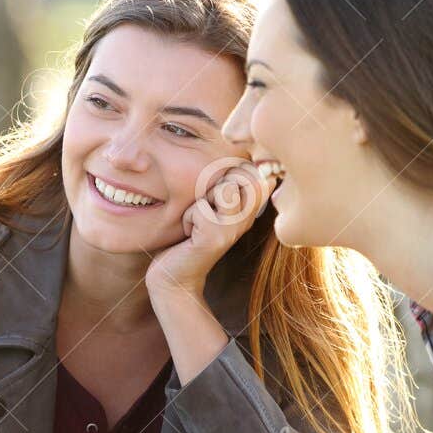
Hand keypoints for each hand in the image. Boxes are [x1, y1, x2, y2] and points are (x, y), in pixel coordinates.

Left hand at [146, 158, 271, 298]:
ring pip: (226, 189)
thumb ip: (223, 183)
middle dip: (217, 184)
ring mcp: (234, 228)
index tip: (220, 192)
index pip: (257, 172)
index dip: (238, 171)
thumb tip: (241, 156)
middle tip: (206, 208)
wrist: (175, 276)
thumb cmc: (187, 236)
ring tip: (198, 219)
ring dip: (202, 201)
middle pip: (244, 174)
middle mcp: (247, 218)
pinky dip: (188, 218)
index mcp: (248, 207)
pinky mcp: (217, 238)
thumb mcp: (208, 204)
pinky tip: (190, 235)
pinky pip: (201, 208)